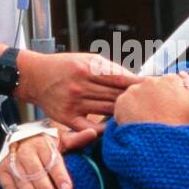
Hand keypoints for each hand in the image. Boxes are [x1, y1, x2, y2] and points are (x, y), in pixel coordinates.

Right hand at [0, 131, 72, 188]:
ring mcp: (12, 160)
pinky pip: (6, 185)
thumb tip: (95, 133)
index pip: (51, 160)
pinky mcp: (2, 169)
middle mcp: (25, 150)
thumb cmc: (47, 143)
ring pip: (21, 179)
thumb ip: (77, 139)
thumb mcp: (62, 139)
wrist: (22, 138)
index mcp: (42, 143)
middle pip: (35, 172)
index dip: (60, 175)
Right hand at [15, 51, 139, 130]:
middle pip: (115, 95)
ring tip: (137, 114)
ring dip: (122, 112)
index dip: (138, 84)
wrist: (35, 77)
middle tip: (150, 102)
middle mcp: (80, 86)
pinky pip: (91, 127)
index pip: (120, 78)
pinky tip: (115, 127)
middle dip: (133, 98)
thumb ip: (109, 69)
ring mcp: (73, 103)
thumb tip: (134, 79)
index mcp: (87, 68)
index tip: (153, 87)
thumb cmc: (64, 66)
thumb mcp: (86, 59)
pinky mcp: (67, 117)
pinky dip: (104, 128)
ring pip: (106, 110)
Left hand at [113, 70, 188, 125]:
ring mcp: (135, 90)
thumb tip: (181, 74)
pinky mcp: (122, 102)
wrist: (162, 144)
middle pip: (151, 87)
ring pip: (137, 94)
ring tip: (147, 121)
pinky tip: (137, 122)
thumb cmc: (182, 125)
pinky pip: (124, 104)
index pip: (167, 83)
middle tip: (158, 116)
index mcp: (170, 79)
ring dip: (140, 104)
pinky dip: (128, 111)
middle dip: (154, 98)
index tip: (169, 108)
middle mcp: (151, 81)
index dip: (168, 96)